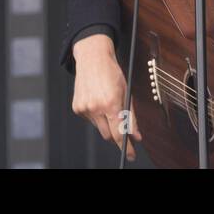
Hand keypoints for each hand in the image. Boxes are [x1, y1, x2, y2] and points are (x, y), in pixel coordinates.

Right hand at [71, 35, 141, 160]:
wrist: (92, 58)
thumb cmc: (111, 72)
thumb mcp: (126, 92)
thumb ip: (132, 116)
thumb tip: (136, 135)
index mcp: (110, 103)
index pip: (119, 134)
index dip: (126, 147)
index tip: (130, 155)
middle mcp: (95, 107)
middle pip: (108, 135)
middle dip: (116, 133)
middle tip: (122, 126)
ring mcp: (84, 108)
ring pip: (99, 128)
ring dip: (106, 122)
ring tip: (107, 103)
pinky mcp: (77, 108)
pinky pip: (90, 120)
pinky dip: (96, 115)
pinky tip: (97, 100)